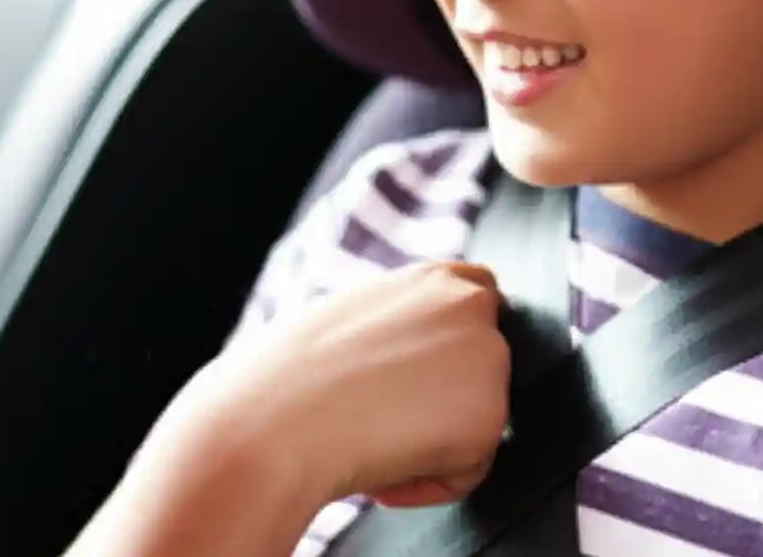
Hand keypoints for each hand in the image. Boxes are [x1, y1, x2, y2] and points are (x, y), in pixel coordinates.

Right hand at [163, 262, 510, 508]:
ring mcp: (489, 358)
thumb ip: (399, 327)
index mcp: (434, 278)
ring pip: (475, 420)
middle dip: (442, 401)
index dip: (461, 337)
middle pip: (483, 365)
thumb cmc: (286, 379)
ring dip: (433, 443)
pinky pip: (469, 469)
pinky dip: (431, 483)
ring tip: (371, 441)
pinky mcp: (491, 415)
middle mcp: (472, 307)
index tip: (431, 371)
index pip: (481, 293)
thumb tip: (414, 361)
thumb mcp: (350, 324)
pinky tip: (385, 472)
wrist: (272, 422)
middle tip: (382, 421)